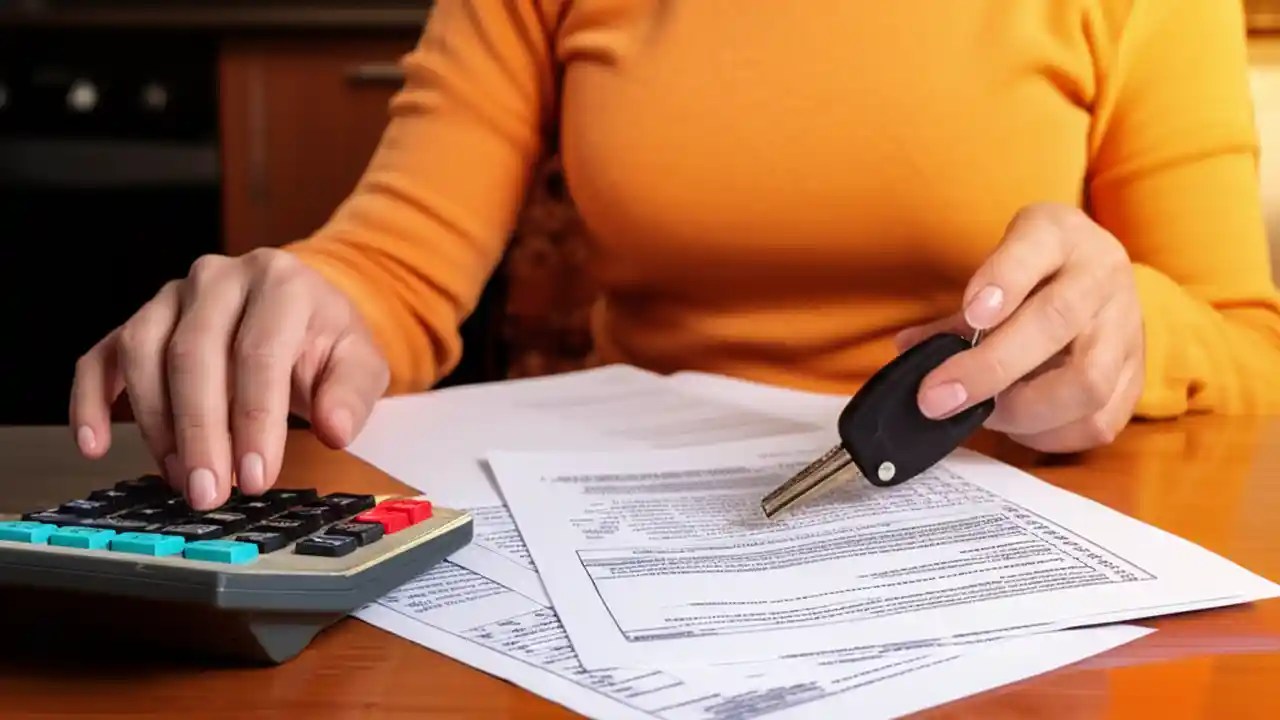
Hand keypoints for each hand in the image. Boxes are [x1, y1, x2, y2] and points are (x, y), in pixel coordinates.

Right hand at [70, 249, 389, 509]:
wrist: (300, 313)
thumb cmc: (325, 342)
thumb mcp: (360, 364)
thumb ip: (352, 394)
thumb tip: (336, 428)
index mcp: (280, 282)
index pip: (259, 352)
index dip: (255, 420)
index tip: (256, 476)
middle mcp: (219, 278)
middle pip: (195, 354)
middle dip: (201, 432)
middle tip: (210, 491)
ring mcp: (172, 296)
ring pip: (143, 353)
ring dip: (157, 425)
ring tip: (181, 479)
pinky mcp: (139, 321)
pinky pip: (101, 357)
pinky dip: (91, 401)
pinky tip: (94, 444)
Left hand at [894, 203, 1144, 452]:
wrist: (1099, 271)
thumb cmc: (1037, 269)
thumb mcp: (997, 265)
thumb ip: (958, 310)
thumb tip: (909, 352)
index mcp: (1060, 235)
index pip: (1035, 246)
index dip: (1004, 279)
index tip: (972, 311)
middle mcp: (1102, 275)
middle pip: (1056, 322)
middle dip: (991, 368)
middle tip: (938, 398)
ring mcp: (1127, 327)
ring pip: (1087, 382)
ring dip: (1023, 410)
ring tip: (984, 413)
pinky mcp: (1137, 376)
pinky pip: (1098, 421)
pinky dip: (1050, 434)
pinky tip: (1019, 425)